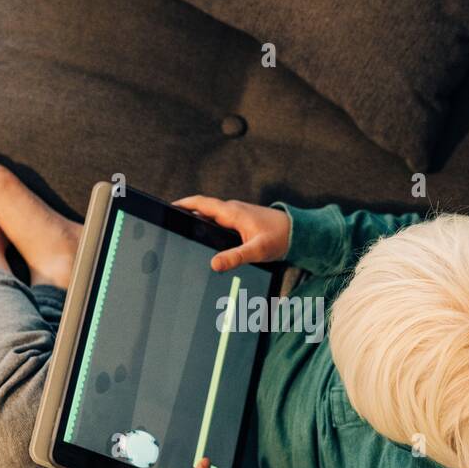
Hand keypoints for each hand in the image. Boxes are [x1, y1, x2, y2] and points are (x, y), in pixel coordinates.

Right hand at [173, 195, 290, 271]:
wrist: (300, 232)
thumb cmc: (281, 237)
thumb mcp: (257, 250)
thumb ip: (235, 257)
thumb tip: (214, 264)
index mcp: (232, 212)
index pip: (201, 203)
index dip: (183, 204)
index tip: (168, 208)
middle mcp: (233, 211)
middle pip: (203, 209)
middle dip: (187, 214)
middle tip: (172, 223)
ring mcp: (238, 215)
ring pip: (212, 216)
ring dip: (198, 220)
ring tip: (185, 231)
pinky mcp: (243, 222)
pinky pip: (221, 222)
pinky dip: (210, 226)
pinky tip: (208, 239)